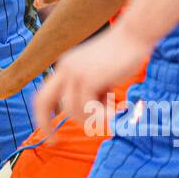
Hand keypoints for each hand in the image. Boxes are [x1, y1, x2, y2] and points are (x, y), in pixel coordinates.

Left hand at [33, 24, 150, 128]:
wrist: (135, 35)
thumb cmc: (123, 55)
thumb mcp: (100, 74)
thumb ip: (90, 90)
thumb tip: (88, 116)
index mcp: (65, 66)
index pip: (43, 94)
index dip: (42, 115)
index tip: (48, 133)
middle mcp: (65, 68)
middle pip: (43, 101)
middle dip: (44, 123)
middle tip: (53, 142)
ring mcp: (75, 72)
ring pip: (72, 110)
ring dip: (90, 118)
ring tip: (110, 109)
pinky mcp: (88, 78)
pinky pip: (88, 108)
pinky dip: (101, 115)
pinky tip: (117, 109)